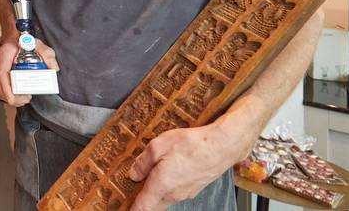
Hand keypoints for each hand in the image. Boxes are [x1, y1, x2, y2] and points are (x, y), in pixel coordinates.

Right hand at [0, 39, 57, 106]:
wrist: (15, 37)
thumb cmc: (25, 41)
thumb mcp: (39, 45)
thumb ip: (47, 54)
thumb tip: (54, 68)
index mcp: (6, 54)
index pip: (2, 74)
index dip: (6, 89)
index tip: (13, 98)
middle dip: (11, 97)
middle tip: (25, 99)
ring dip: (9, 97)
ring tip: (23, 99)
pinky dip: (7, 94)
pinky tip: (17, 97)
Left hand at [127, 122, 245, 210]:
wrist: (223, 146)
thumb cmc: (193, 144)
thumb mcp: (158, 146)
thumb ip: (142, 162)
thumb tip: (133, 174)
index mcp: (162, 185)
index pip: (142, 207)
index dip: (132, 210)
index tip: (125, 209)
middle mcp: (174, 194)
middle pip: (153, 206)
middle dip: (142, 204)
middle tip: (131, 197)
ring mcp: (185, 193)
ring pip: (164, 199)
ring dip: (154, 195)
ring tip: (146, 182)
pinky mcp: (193, 188)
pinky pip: (175, 192)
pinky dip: (166, 188)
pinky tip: (165, 174)